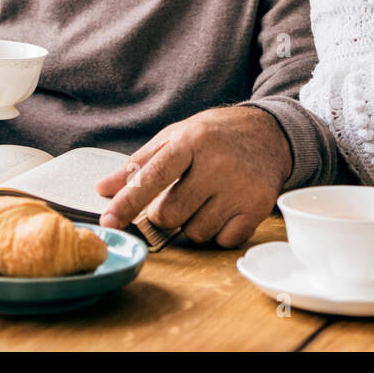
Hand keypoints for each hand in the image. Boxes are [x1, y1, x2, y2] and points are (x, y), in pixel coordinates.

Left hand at [94, 106, 291, 247]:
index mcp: (191, 141)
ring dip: (194, 222)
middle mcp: (217, 164)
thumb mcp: (175, 136)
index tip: (109, 222)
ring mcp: (240, 187)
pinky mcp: (258, 206)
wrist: (270, 132)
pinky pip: (223, 240)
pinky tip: (226, 207)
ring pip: (196, 232)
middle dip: (167, 212)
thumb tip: (104, 190)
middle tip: (181, 193)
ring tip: (207, 197)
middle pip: (170, 214)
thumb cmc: (215, 135)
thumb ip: (140, 163)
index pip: (152, 177)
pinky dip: (219, 231)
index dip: (127, 202)